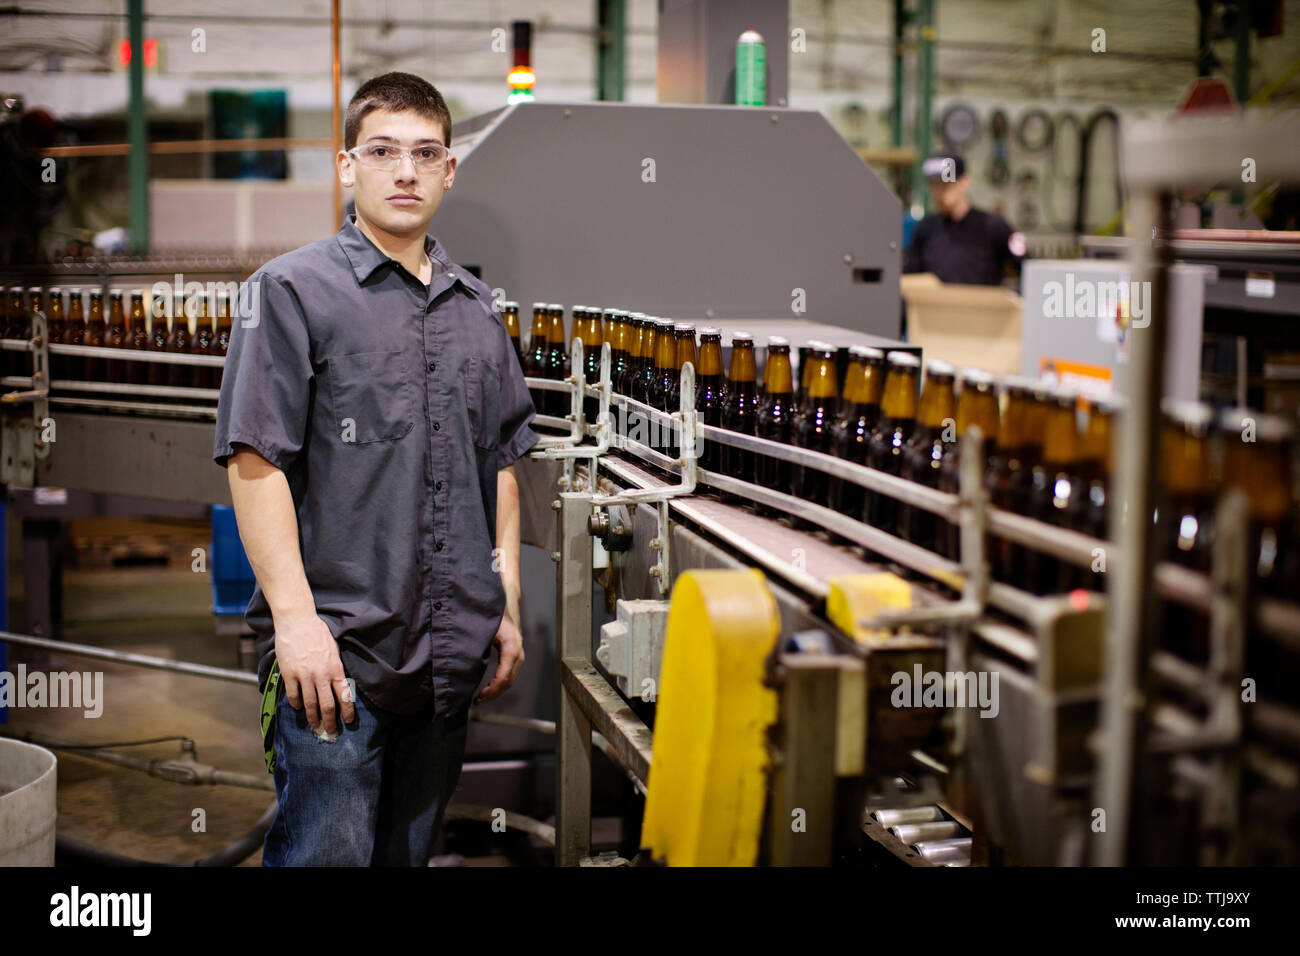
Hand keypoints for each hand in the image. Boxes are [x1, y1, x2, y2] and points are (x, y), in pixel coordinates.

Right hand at [273, 614, 354, 733]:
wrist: (297, 621)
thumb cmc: (317, 632)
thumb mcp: (334, 649)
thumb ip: (335, 667)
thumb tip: (338, 683)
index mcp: (335, 668)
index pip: (344, 695)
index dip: (347, 711)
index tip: (348, 721)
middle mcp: (321, 675)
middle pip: (327, 705)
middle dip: (330, 721)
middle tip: (331, 731)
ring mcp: (304, 675)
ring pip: (309, 703)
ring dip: (312, 717)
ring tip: (314, 725)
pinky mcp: (289, 674)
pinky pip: (293, 695)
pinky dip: (296, 704)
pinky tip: (298, 708)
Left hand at [475, 614, 523, 704]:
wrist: (502, 605)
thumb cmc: (490, 616)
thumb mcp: (483, 629)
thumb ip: (476, 646)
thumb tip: (464, 664)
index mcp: (510, 646)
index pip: (504, 675)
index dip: (492, 689)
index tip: (479, 697)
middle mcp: (518, 652)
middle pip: (508, 681)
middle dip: (493, 694)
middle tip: (477, 701)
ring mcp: (519, 655)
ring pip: (510, 680)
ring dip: (496, 692)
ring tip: (480, 699)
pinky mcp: (515, 657)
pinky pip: (509, 675)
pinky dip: (499, 685)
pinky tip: (487, 690)